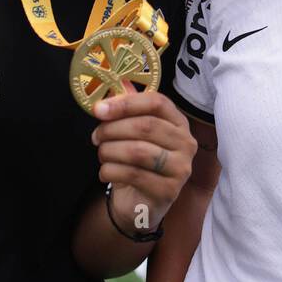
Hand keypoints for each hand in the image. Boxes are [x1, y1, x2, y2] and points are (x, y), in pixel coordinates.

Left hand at [91, 90, 195, 231]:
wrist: (140, 201)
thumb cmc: (137, 161)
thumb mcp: (132, 131)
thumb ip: (127, 106)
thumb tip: (116, 79)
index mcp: (178, 121)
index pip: (157, 102)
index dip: (125, 104)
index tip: (99, 110)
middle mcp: (186, 142)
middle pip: (146, 126)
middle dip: (113, 129)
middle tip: (95, 136)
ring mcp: (181, 168)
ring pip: (138, 151)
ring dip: (110, 151)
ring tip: (101, 154)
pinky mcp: (169, 191)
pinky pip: (133, 175)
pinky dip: (111, 171)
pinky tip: (105, 172)